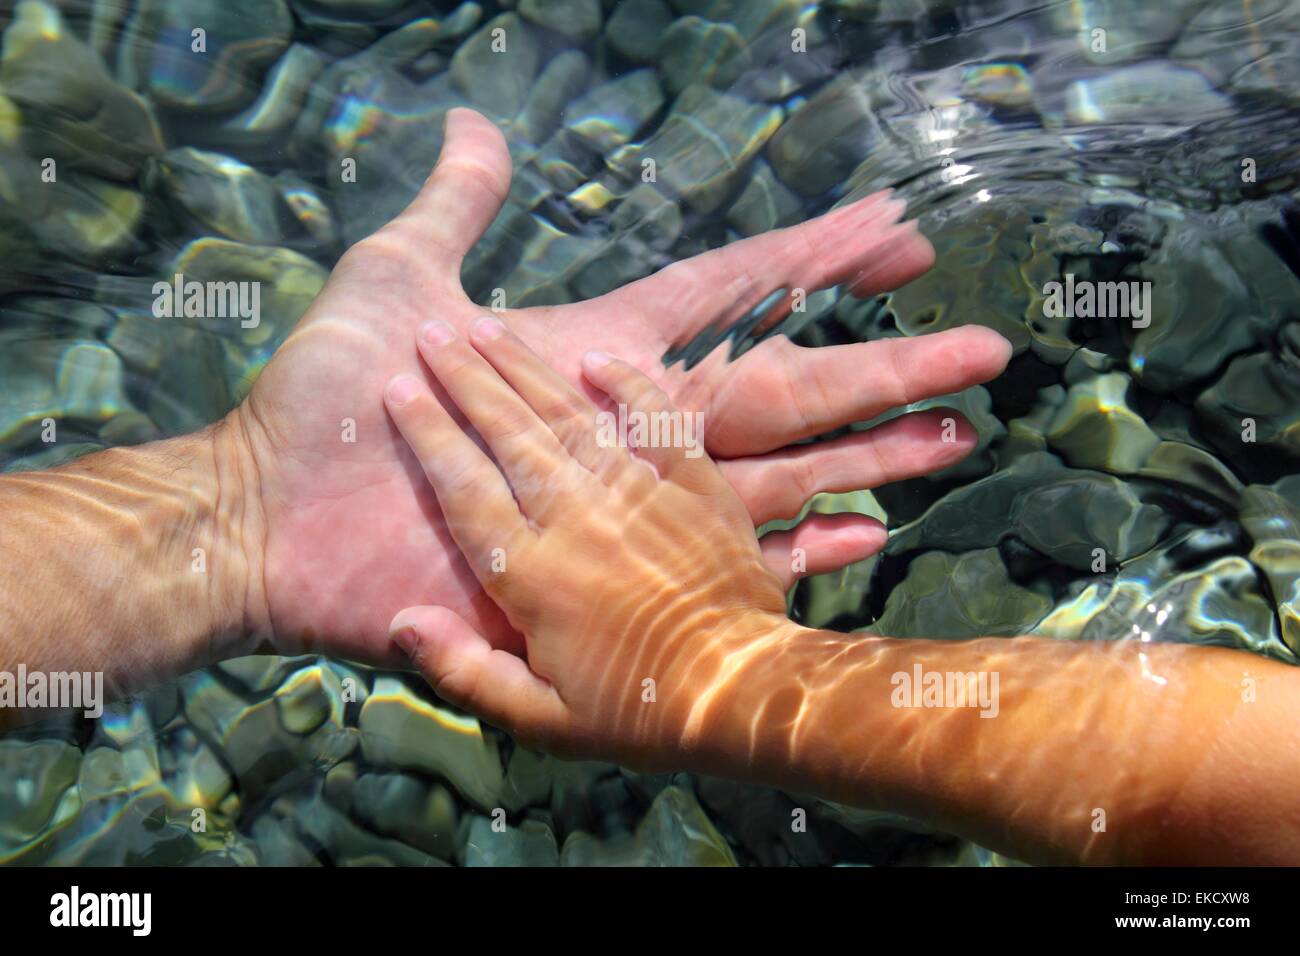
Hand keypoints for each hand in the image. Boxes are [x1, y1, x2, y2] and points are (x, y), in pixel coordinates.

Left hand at [229, 108, 1009, 665]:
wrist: (283, 514)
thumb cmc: (334, 398)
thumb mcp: (396, 279)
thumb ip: (454, 206)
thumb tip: (476, 119)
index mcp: (597, 355)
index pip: (731, 294)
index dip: (813, 258)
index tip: (890, 227)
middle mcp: (631, 428)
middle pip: (785, 384)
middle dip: (884, 361)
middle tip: (979, 343)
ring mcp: (628, 501)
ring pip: (781, 472)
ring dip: (872, 454)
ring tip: (956, 437)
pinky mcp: (607, 568)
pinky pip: (725, 560)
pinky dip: (800, 546)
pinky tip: (870, 533)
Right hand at [383, 314, 791, 766]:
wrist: (743, 690)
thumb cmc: (636, 711)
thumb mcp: (540, 720)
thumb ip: (464, 668)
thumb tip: (400, 620)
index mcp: (531, 575)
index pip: (464, 487)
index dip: (428, 433)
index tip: (398, 387)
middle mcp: (578, 518)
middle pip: (509, 434)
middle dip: (466, 379)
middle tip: (432, 332)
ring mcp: (639, 494)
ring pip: (569, 417)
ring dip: (525, 368)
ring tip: (488, 327)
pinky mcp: (695, 485)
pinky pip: (655, 421)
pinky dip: (626, 385)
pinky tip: (594, 358)